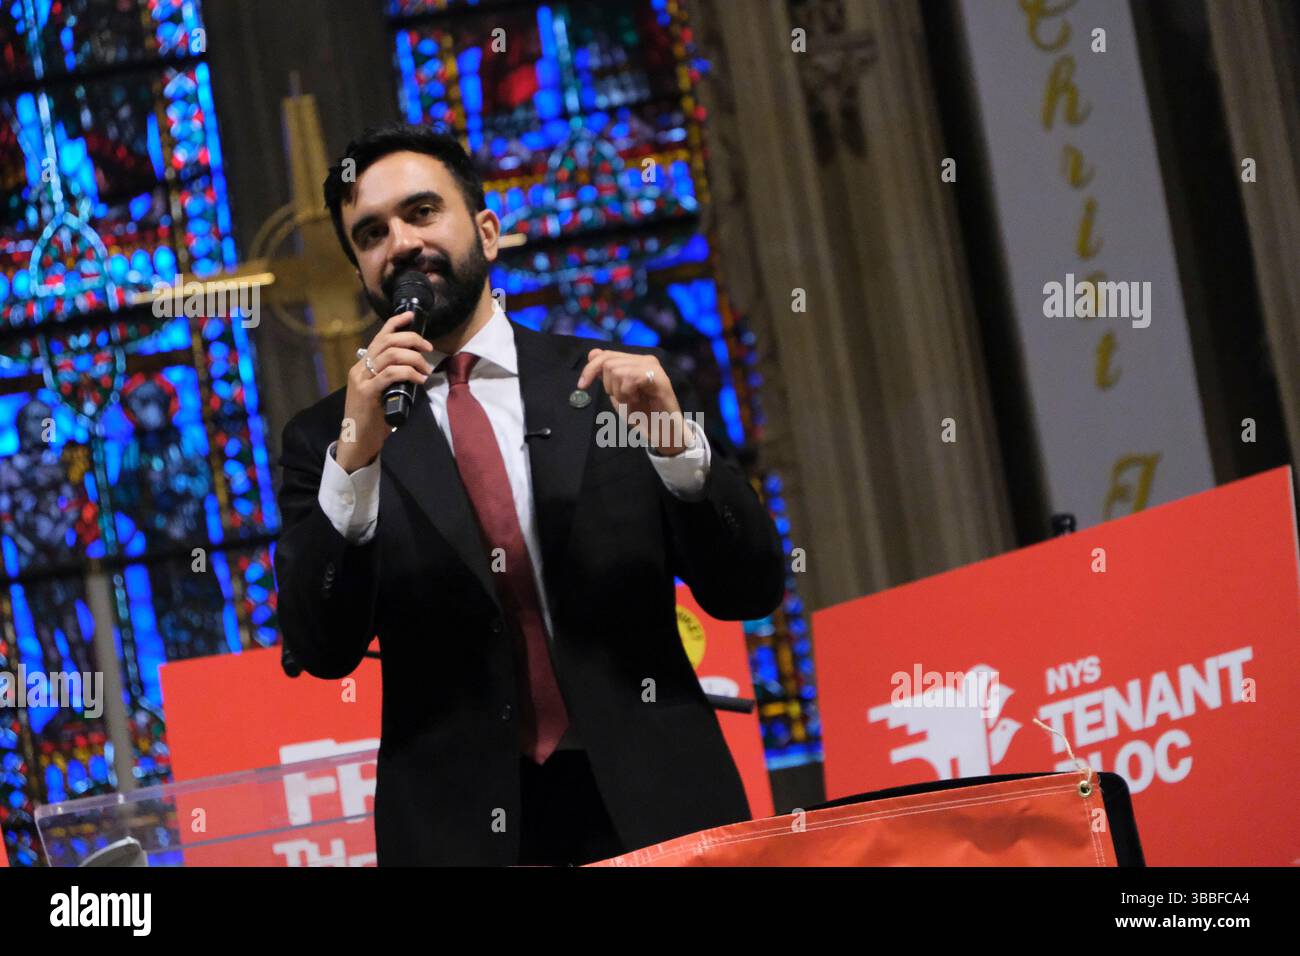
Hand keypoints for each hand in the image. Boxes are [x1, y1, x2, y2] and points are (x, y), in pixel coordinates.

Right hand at [336, 312, 432, 471]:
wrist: (356, 441)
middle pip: (387, 341)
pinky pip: (391, 374)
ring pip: (391, 355)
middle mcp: (359, 369)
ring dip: (414, 358)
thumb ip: (390, 379)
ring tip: (425, 370)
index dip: (395, 323)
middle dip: (412, 340)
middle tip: (428, 349)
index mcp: (362, 366)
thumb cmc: (372, 420)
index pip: (379, 337)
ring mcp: (362, 380)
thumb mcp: (380, 393)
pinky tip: (419, 379)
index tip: (411, 315)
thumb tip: (413, 370)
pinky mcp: (367, 393)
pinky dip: (409, 373)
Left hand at [576, 349, 691, 455]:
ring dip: (619, 392)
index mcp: (635, 362)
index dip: (590, 368)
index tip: (582, 385)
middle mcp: (644, 359)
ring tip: (632, 400)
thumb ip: (607, 376)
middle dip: (607, 385)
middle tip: (623, 399)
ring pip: (616, 370)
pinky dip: (627, 393)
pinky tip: (637, 400)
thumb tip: (592, 354)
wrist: (663, 432)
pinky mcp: (658, 376)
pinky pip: (629, 378)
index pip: (604, 354)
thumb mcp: (618, 394)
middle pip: (607, 361)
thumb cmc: (643, 416)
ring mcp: (652, 366)